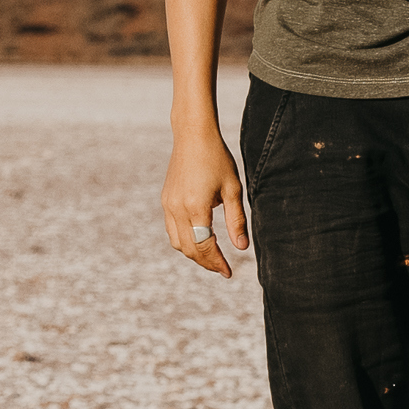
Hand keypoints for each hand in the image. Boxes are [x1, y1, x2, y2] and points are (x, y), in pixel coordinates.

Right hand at [165, 115, 246, 276]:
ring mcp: (168, 205)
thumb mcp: (233, 189)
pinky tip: (200, 238)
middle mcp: (178, 209)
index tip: (229, 272)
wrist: (193, 136)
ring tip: (212, 256)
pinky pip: (172, 229)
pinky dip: (185, 240)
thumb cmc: (217, 159)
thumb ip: (236, 220)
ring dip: (194, 253)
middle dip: (206, 262)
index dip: (217, 262)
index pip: (204, 246)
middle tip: (223, 268)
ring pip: (177, 242)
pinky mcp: (166, 200)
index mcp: (196, 208)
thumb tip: (242, 248)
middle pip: (189, 249)